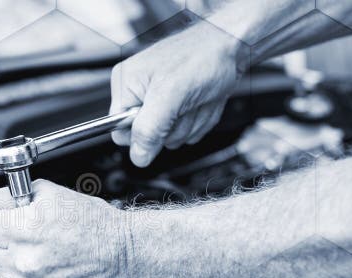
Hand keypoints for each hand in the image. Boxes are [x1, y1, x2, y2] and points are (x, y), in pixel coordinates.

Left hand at [0, 180, 131, 277]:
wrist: (127, 256)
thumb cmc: (94, 225)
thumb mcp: (47, 195)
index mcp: (25, 226)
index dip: (7, 225)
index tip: (25, 227)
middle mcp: (27, 260)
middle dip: (13, 249)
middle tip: (43, 245)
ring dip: (19, 274)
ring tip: (48, 265)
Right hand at [111, 21, 246, 166]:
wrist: (232, 47)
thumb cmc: (202, 56)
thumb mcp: (171, 94)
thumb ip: (149, 128)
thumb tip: (138, 156)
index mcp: (127, 84)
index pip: (119, 131)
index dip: (144, 133)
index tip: (163, 121)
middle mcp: (141, 92)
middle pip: (149, 137)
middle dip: (174, 126)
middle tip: (185, 103)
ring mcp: (162, 101)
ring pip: (171, 136)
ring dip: (190, 122)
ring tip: (196, 98)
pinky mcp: (180, 107)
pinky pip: (187, 130)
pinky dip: (200, 119)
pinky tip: (203, 100)